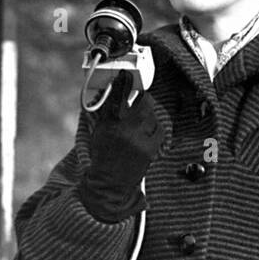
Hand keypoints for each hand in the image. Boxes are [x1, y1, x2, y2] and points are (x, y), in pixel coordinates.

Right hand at [78, 71, 161, 221]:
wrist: (109, 184)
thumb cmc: (103, 157)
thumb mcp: (99, 132)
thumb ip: (107, 112)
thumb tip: (115, 93)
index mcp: (108, 123)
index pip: (117, 96)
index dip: (123, 83)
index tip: (126, 75)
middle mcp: (123, 130)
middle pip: (142, 103)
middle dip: (143, 99)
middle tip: (140, 100)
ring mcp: (138, 140)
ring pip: (152, 116)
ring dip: (148, 117)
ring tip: (140, 124)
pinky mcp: (149, 150)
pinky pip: (159, 131)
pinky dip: (155, 130)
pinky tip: (148, 133)